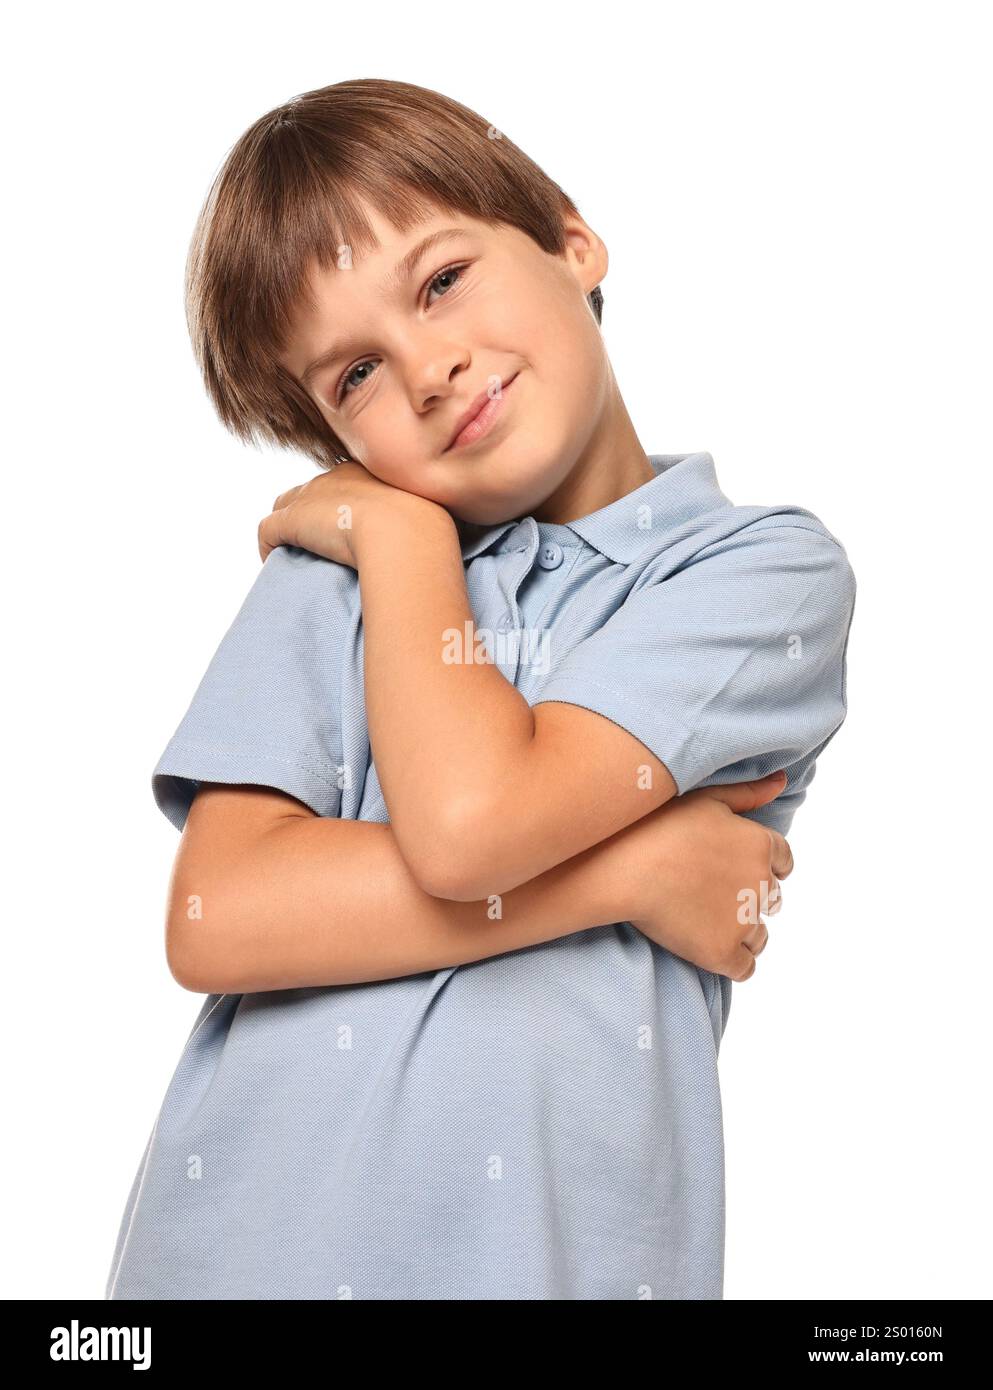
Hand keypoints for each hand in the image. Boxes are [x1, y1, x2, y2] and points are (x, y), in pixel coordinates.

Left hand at [257, 461, 443, 566]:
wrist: (406, 531)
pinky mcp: (293, 519)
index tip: (356, 533)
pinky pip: (268, 530)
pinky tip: (276, 564)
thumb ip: (431, 526)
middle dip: (316, 516)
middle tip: (328, 547)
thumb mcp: (435, 519)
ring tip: (300, 558)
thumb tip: (439, 547)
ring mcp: (312, 496)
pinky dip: (268, 547)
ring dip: (291, 530)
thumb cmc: (431, 530)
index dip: (347, 509)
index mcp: (370, 472)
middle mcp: (337, 476)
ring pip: (287, 507)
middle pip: (314, 492)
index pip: (346, 484)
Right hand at [620, 771, 792, 980]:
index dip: (760, 867)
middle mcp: (762, 885)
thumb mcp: (706, 798)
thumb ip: (748, 793)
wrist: (622, 867)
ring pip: (759, 936)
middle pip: (770, 899)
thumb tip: (783, 782)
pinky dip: (731, 961)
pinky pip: (746, 968)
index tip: (732, 870)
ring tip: (701, 920)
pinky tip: (705, 946)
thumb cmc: (657, 826)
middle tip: (706, 892)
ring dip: (739, 931)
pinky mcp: (723, 953)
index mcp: (761, 846)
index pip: (783, 864)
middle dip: (746, 898)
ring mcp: (744, 922)